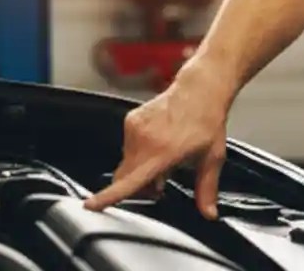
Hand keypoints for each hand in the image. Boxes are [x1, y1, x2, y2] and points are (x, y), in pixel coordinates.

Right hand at [83, 64, 234, 219]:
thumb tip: (209, 214)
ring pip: (126, 162)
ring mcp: (135, 128)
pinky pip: (127, 147)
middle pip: (125, 177)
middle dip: (138, 187)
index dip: (109, 195)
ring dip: (138, 168)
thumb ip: (206, 189)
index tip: (90, 205)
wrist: (199, 89)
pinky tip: (157, 146)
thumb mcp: (212, 157)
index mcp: (163, 153)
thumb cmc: (207, 121)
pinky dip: (138, 153)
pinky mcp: (130, 119)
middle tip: (161, 184)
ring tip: (162, 160)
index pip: (130, 180)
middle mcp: (144, 140)